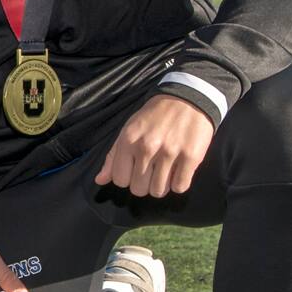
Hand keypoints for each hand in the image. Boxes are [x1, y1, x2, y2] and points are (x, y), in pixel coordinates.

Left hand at [93, 95, 215, 196]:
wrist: (187, 100)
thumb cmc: (154, 117)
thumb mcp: (128, 130)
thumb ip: (113, 156)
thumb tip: (100, 180)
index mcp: (128, 141)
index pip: (119, 180)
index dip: (127, 179)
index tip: (134, 171)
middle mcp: (147, 148)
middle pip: (139, 189)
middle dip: (144, 185)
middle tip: (151, 172)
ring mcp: (170, 153)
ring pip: (159, 191)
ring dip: (161, 186)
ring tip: (164, 172)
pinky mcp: (191, 157)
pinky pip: (180, 187)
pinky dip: (178, 184)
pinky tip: (178, 172)